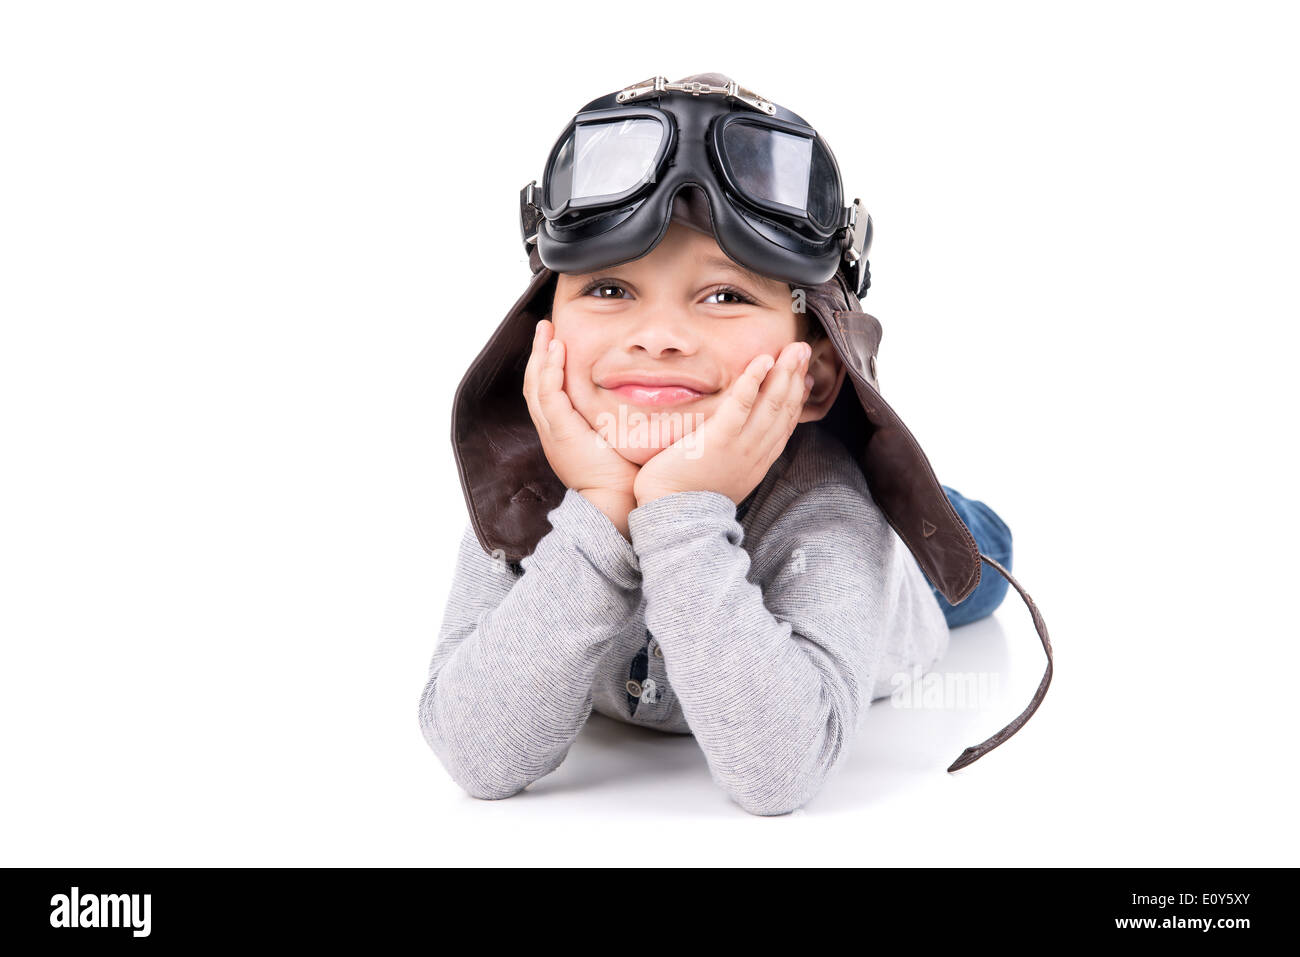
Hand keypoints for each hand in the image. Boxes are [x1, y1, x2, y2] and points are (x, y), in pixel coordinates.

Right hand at [523, 319, 640, 501]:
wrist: (616, 505)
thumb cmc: (624, 477)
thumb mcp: (617, 440)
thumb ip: (618, 418)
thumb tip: (643, 396)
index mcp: (562, 433)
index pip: (547, 392)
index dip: (548, 366)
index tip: (557, 342)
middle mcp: (552, 431)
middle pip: (534, 384)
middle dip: (538, 353)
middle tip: (545, 327)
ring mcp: (553, 433)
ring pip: (536, 386)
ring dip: (540, 355)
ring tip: (546, 329)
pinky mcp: (561, 434)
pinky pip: (548, 397)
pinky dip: (550, 372)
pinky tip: (557, 351)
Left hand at [633, 341, 811, 506]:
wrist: (672, 518)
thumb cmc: (687, 497)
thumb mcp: (724, 477)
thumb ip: (736, 458)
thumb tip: (737, 440)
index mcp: (758, 462)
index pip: (784, 424)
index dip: (797, 397)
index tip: (804, 376)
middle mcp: (756, 454)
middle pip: (784, 409)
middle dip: (796, 377)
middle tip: (803, 349)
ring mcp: (741, 447)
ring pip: (771, 404)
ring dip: (784, 373)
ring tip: (792, 349)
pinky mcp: (719, 440)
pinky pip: (741, 405)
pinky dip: (754, 381)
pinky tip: (763, 361)